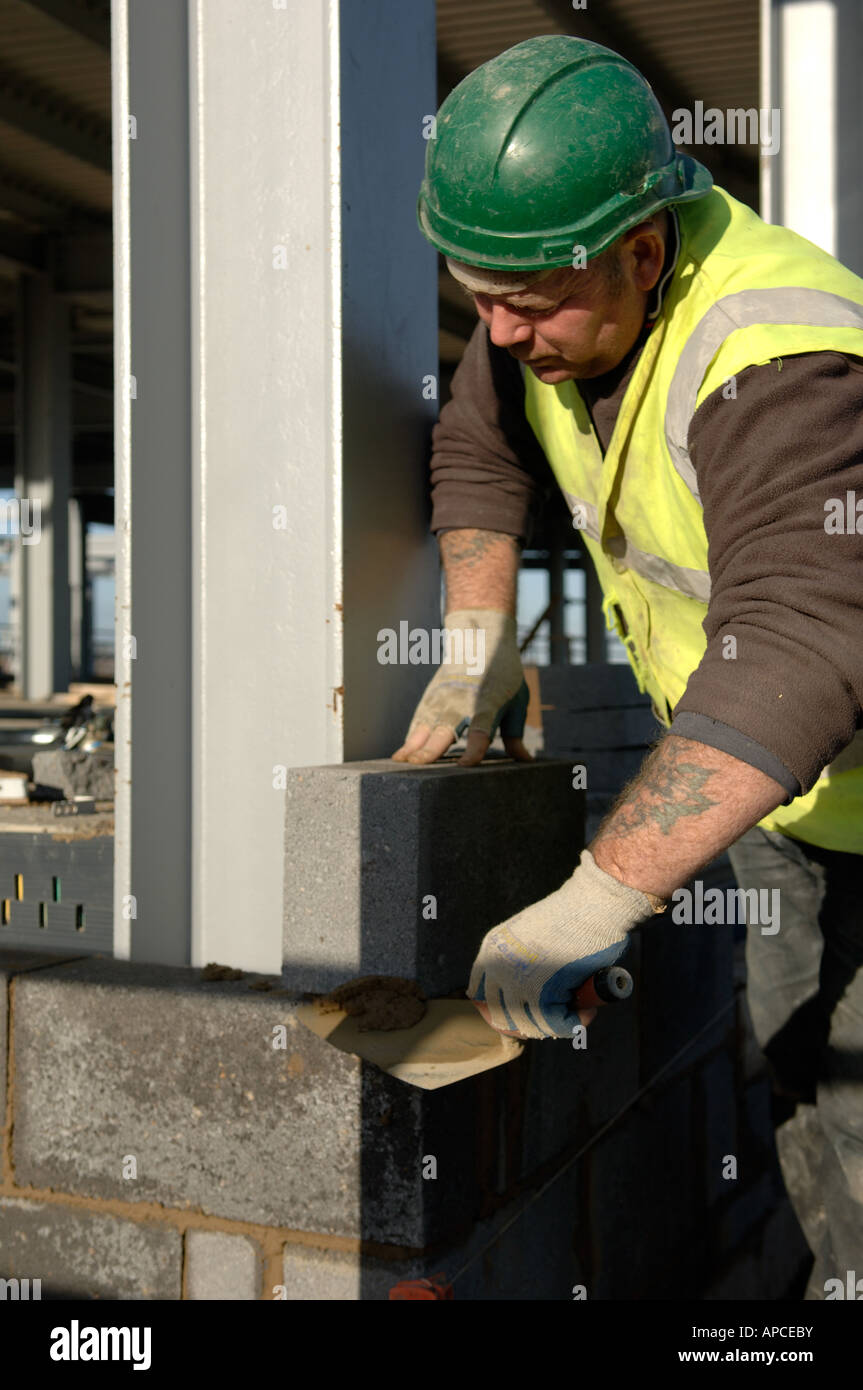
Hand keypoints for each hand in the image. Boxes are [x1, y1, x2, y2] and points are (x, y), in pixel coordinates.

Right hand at [391, 609, 532, 765]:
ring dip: (413, 745)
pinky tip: (401, 755)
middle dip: (431, 749)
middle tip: (418, 766)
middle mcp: (462, 703)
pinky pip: (418, 722)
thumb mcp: (517, 700)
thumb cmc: (503, 673)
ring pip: (425, 726)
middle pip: (445, 729)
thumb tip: (526, 761)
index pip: (481, 730)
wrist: (478, 638)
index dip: (474, 749)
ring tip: (401, 762)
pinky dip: (410, 738)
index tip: (466, 764)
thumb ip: (516, 733)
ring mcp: (443, 700)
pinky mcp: (431, 698)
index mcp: (488, 705)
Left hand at [467, 849, 656, 1038]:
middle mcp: (496, 966)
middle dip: (527, 1027)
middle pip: (500, 1017)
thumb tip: (529, 1000)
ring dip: (556, 1026)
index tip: (524, 1019)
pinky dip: (574, 1024)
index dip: (502, 1013)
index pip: (480, 996)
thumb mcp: (533, 937)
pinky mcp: (539, 992)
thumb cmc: (573, 917)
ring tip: (580, 1012)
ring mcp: (515, 980)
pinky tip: (587, 1013)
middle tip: (554, 1022)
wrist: (593, 903)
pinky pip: (554, 1024)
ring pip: (529, 1024)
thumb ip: (524, 962)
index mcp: (491, 950)